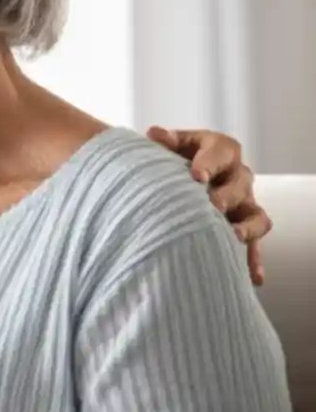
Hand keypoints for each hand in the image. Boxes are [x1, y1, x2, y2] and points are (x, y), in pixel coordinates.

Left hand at [147, 126, 271, 284]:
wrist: (173, 177)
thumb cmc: (169, 157)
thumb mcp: (166, 146)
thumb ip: (164, 142)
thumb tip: (155, 133)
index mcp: (218, 149)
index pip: (220, 151)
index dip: (210, 163)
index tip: (196, 175)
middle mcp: (236, 174)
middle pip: (240, 183)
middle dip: (226, 195)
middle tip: (212, 206)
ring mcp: (243, 202)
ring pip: (256, 215)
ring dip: (247, 227)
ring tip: (233, 237)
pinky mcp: (242, 226)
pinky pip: (254, 244)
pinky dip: (253, 260)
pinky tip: (252, 278)